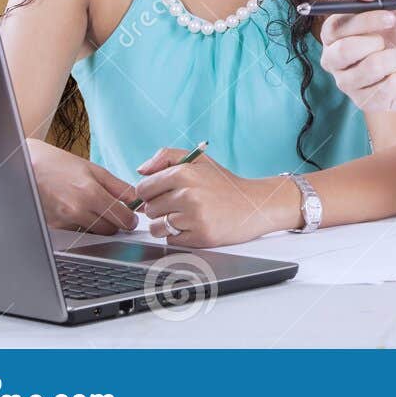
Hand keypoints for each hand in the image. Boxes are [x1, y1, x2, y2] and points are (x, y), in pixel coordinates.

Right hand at [25, 137, 137, 234]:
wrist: (28, 166)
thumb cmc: (61, 165)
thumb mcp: (95, 170)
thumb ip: (119, 187)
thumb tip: (136, 200)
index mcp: (91, 193)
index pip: (121, 219)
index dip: (130, 220)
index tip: (131, 217)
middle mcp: (76, 210)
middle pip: (109, 230)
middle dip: (115, 223)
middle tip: (113, 211)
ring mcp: (63, 221)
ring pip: (92, 233)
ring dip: (97, 224)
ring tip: (90, 206)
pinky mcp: (53, 227)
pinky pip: (76, 232)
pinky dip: (81, 225)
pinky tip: (75, 210)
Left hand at [133, 146, 295, 246]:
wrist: (254, 204)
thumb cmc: (224, 184)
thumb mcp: (198, 160)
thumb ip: (166, 156)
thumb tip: (141, 170)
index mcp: (185, 172)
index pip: (143, 188)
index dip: (150, 192)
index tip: (163, 193)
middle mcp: (189, 194)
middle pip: (148, 209)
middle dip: (160, 208)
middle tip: (181, 205)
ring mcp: (195, 216)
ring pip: (156, 227)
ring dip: (166, 224)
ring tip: (187, 217)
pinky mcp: (201, 236)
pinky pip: (171, 240)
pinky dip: (179, 236)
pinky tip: (195, 226)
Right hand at [319, 0, 395, 113]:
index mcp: (336, 33)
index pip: (336, 26)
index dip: (363, 21)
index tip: (390, 17)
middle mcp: (334, 58)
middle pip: (342, 52)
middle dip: (375, 44)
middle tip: (391, 41)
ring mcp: (346, 82)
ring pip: (367, 70)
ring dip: (393, 61)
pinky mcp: (361, 101)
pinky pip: (382, 90)